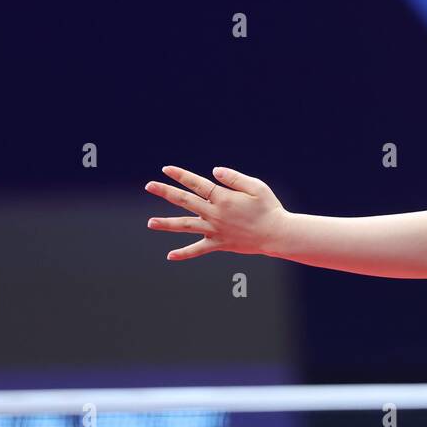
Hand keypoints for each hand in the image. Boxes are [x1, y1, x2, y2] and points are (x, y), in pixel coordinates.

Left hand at [144, 165, 290, 260]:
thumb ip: (234, 178)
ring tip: (150, 222)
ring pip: (185, 226)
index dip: (180, 175)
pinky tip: (170, 256)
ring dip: (166, 223)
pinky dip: (184, 253)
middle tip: (149, 186)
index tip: (166, 169)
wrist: (276, 234)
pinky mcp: (219, 244)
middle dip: (166, 192)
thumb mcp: (256, 186)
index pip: (196, 183)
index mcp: (223, 197)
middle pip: (185, 201)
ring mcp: (215, 230)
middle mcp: (214, 213)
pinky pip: (198, 249)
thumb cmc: (269, 207)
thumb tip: (213, 172)